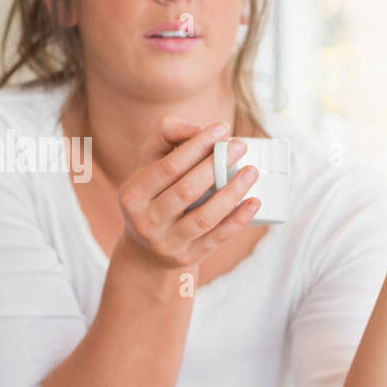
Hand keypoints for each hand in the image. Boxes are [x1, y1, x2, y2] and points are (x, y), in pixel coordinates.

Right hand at [116, 116, 260, 268]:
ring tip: (251, 171)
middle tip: (240, 146)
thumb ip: (165, 135)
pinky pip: (216, 239)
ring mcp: (166, 243)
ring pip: (204, 217)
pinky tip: (253, 202)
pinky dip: (238, 221)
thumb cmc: (153, 194)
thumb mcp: (147, 164)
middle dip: (216, 165)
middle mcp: (145, 221)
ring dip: (231, 193)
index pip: (168, 167)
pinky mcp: (187, 258)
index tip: (222, 128)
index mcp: (132, 195)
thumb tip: (197, 130)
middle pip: (186, 191)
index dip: (197, 146)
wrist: (146, 250)